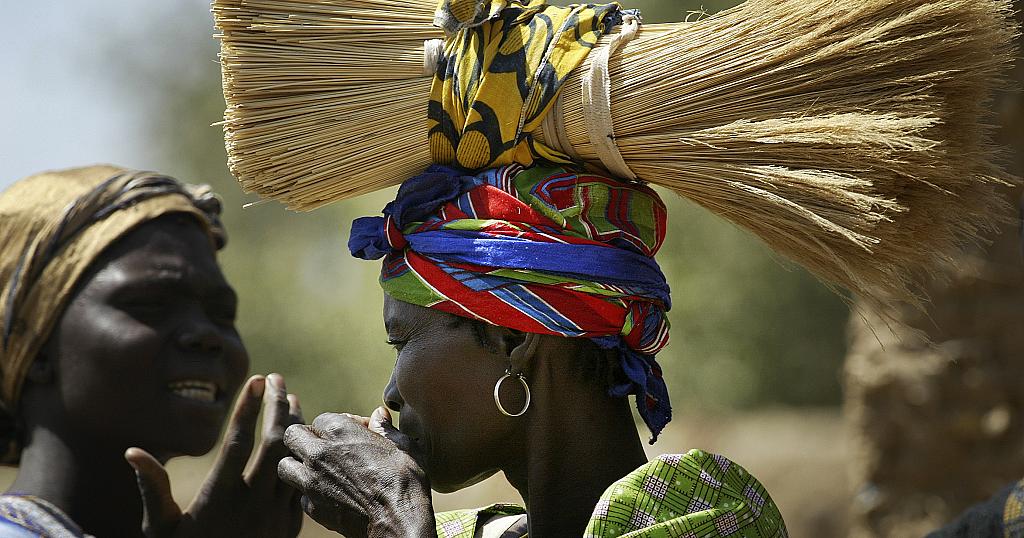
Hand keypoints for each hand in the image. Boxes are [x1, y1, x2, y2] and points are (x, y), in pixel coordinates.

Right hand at [125, 374, 303, 537]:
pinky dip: (304, 453)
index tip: (254, 378)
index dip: (246, 409)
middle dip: (276, 405)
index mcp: (219, 499)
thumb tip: (133, 451)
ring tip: (289, 397)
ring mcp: (277, 515)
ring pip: (294, 459)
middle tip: (274, 378)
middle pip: (274, 443)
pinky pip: (304, 480)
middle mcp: (253, 504)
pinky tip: (301, 434)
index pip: (238, 443)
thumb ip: (152, 488)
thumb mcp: (161, 528)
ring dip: (295, 425)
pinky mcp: (291, 524)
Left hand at [278, 407, 434, 537]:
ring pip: (285, 465)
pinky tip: (328, 496)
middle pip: (293, 435)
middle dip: (305, 439)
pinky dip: (310, 495)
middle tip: (323, 448)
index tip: (354, 437)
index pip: (322, 419)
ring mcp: (311, 481)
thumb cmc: (404, 479)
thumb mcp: (402, 445)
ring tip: (316, 471)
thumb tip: (379, 414)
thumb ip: (385, 427)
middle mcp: (318, 452)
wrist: (397, 520)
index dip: (338, 426)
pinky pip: (300, 496)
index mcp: (339, 430)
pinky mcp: (312, 506)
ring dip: (298, 466)